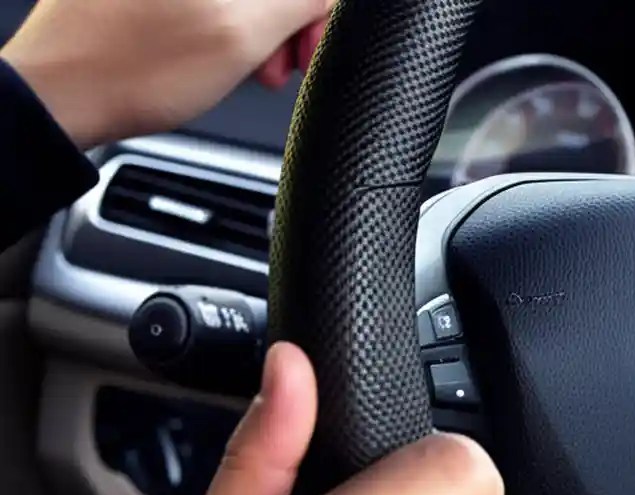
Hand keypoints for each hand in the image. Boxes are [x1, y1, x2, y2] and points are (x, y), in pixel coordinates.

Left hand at [0, 0, 333, 148]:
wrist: (60, 95)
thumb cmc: (136, 70)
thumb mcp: (244, 33)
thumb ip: (300, 2)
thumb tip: (326, 1)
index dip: (313, 12)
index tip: (306, 46)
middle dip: (283, 21)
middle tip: (277, 64)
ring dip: (255, 26)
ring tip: (245, 67)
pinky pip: (208, 3)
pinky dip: (223, 23)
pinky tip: (215, 55)